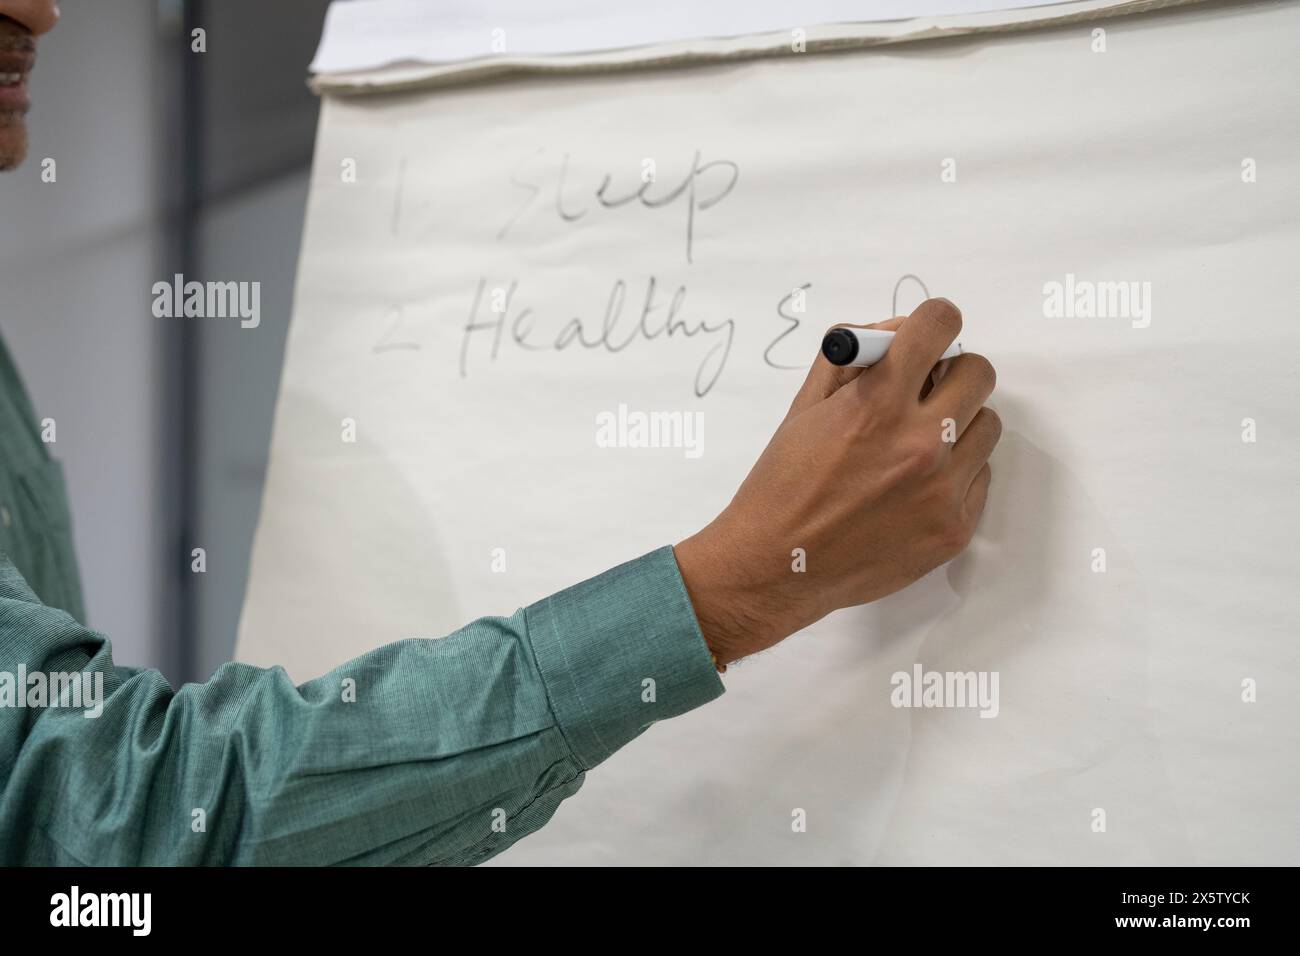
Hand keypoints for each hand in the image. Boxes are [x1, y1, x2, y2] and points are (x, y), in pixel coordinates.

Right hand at [674, 298, 999, 666]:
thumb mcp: (804, 408)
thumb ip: (850, 359)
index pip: (939, 324)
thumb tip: (895, 333)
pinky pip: (979, 476)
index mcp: (877, 403)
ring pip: (987, 425)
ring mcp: (942, 489)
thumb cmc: (783, 485)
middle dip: (953, 373)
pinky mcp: (954, 528)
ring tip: (917, 446)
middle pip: (979, 372)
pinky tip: (913, 490)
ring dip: (958, 424)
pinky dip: (954, 474)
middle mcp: (919, 442)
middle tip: (925, 392)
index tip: (929, 335)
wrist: (776, 567)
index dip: (934, 322)